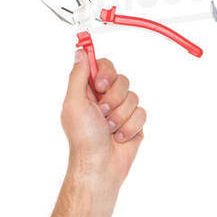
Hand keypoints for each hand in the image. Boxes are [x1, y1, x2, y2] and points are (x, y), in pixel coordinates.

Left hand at [60, 52, 146, 189]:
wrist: (101, 165)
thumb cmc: (83, 138)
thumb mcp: (74, 103)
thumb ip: (78, 76)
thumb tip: (80, 52)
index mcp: (88, 91)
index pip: (103, 66)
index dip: (105, 73)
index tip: (100, 85)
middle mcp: (105, 98)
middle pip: (122, 80)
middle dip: (114, 99)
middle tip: (102, 113)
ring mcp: (121, 110)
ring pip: (134, 97)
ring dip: (121, 116)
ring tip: (109, 129)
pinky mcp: (134, 122)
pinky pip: (142, 113)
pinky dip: (130, 126)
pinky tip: (119, 137)